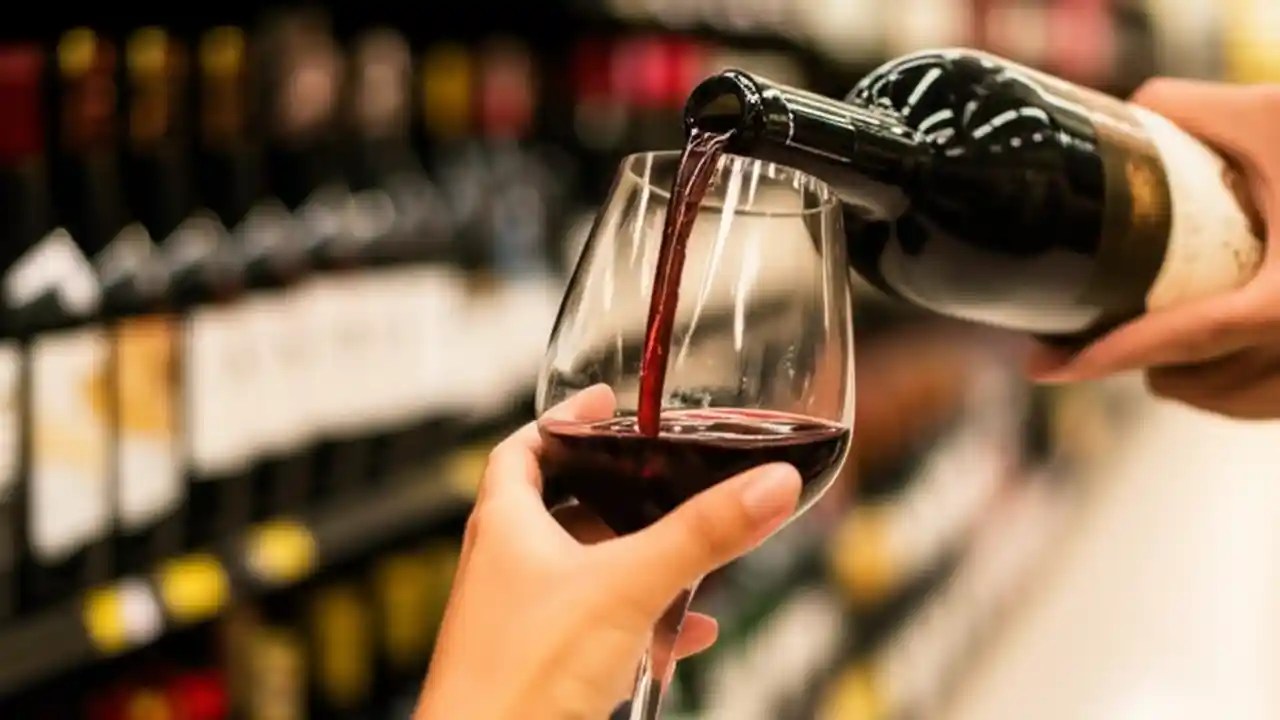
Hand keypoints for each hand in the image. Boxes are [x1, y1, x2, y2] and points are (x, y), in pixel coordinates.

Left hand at [414, 385, 802, 719]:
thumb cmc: (518, 679)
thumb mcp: (627, 588)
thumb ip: (701, 536)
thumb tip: (768, 485)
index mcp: (507, 527)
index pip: (522, 450)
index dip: (561, 422)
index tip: (602, 407)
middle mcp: (506, 568)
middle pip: (560, 510)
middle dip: (616, 497)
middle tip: (659, 480)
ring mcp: (520, 621)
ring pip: (585, 573)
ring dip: (637, 563)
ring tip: (689, 556)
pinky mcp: (540, 668)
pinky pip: (599, 631)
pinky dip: (642, 624)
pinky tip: (686, 637)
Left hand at [1028, 80, 1279, 417]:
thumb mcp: (1277, 119)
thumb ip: (1198, 112)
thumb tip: (1133, 114)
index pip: (1184, 338)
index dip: (1106, 356)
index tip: (1045, 366)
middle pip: (1189, 378)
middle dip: (1136, 357)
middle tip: (1090, 329)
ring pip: (1222, 399)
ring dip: (1179, 376)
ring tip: (1148, 335)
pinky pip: (1263, 405)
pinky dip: (1226, 386)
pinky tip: (1204, 356)